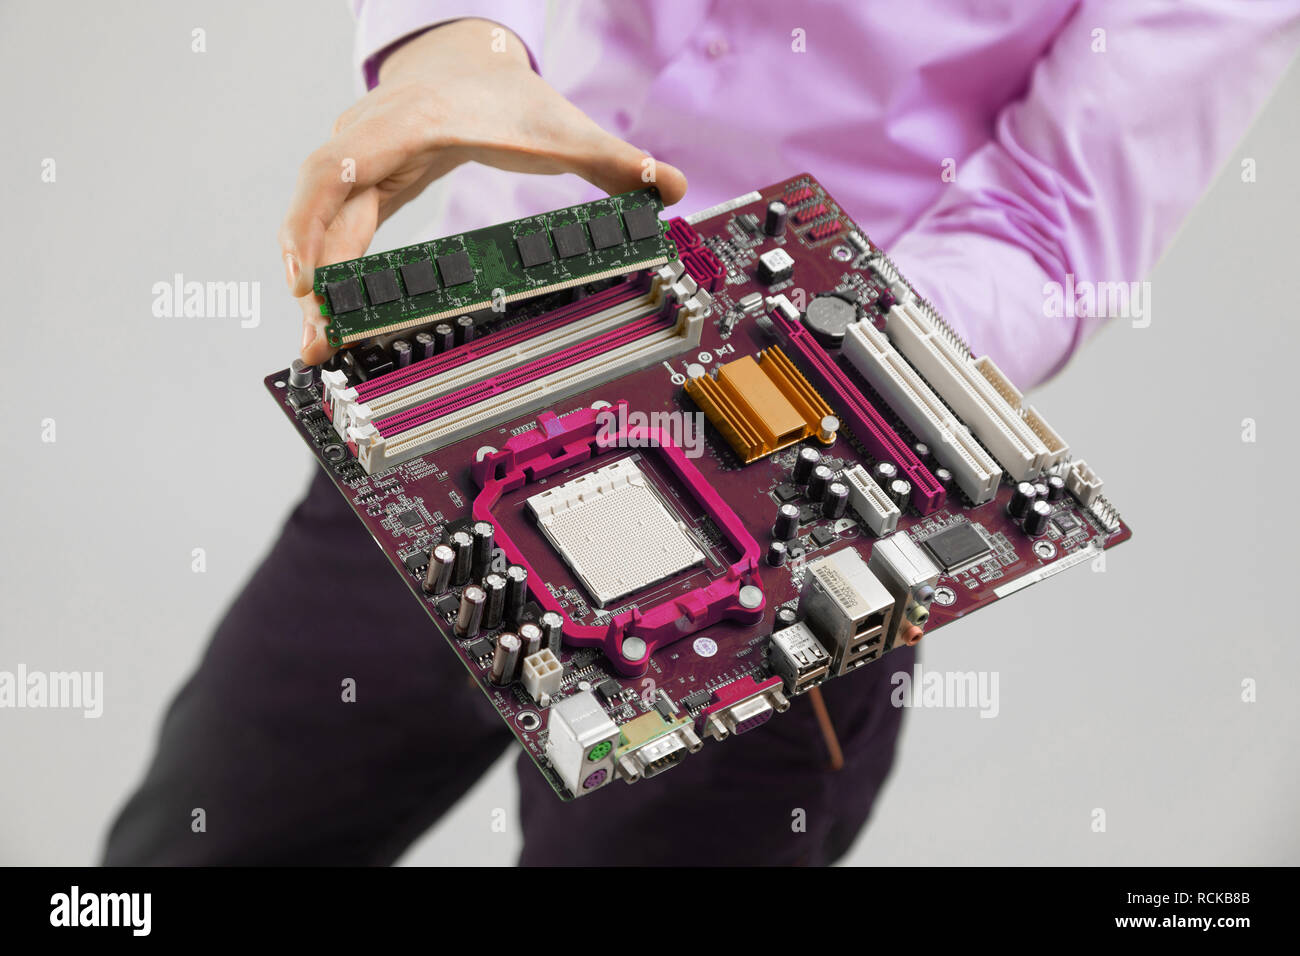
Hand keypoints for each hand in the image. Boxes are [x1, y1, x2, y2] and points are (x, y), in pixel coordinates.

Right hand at [280, 18, 687, 364]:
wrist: (469, 60)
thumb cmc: (509, 95)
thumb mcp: (564, 126)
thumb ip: (616, 160)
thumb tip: (672, 187)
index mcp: (420, 125)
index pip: (353, 167)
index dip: (322, 220)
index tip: (313, 276)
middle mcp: (376, 139)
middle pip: (322, 203)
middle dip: (311, 269)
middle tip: (317, 340)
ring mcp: (361, 158)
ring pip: (316, 217)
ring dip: (312, 279)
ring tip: (317, 342)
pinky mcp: (362, 182)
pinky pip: (329, 224)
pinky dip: (323, 266)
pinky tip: (331, 311)